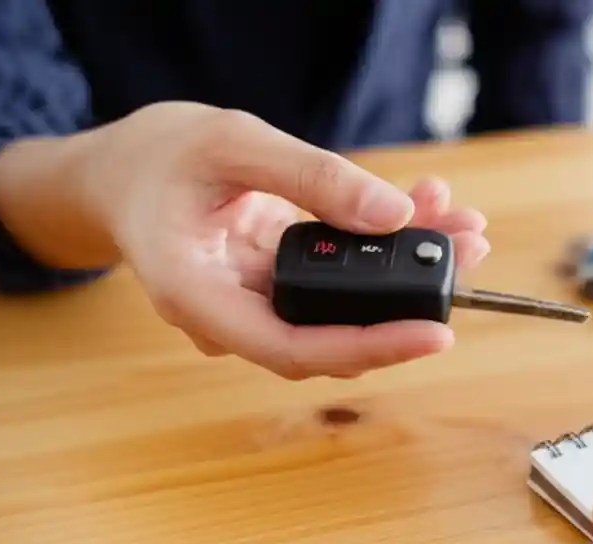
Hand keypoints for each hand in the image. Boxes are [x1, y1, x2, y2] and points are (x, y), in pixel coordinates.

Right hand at [0, 101, 488, 378]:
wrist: (122, 173)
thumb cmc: (157, 157)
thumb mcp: (232, 144)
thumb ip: (311, 178)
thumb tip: (393, 216)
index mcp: (200, 299)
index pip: (295, 348)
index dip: (372, 349)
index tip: (436, 334)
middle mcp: (234, 318)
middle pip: (335, 332)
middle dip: (410, 297)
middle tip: (470, 248)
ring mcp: (260, 305)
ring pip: (347, 309)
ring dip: (408, 267)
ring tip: (462, 224)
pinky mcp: (281, 287)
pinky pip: (341, 280)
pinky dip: (384, 247)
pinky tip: (425, 209)